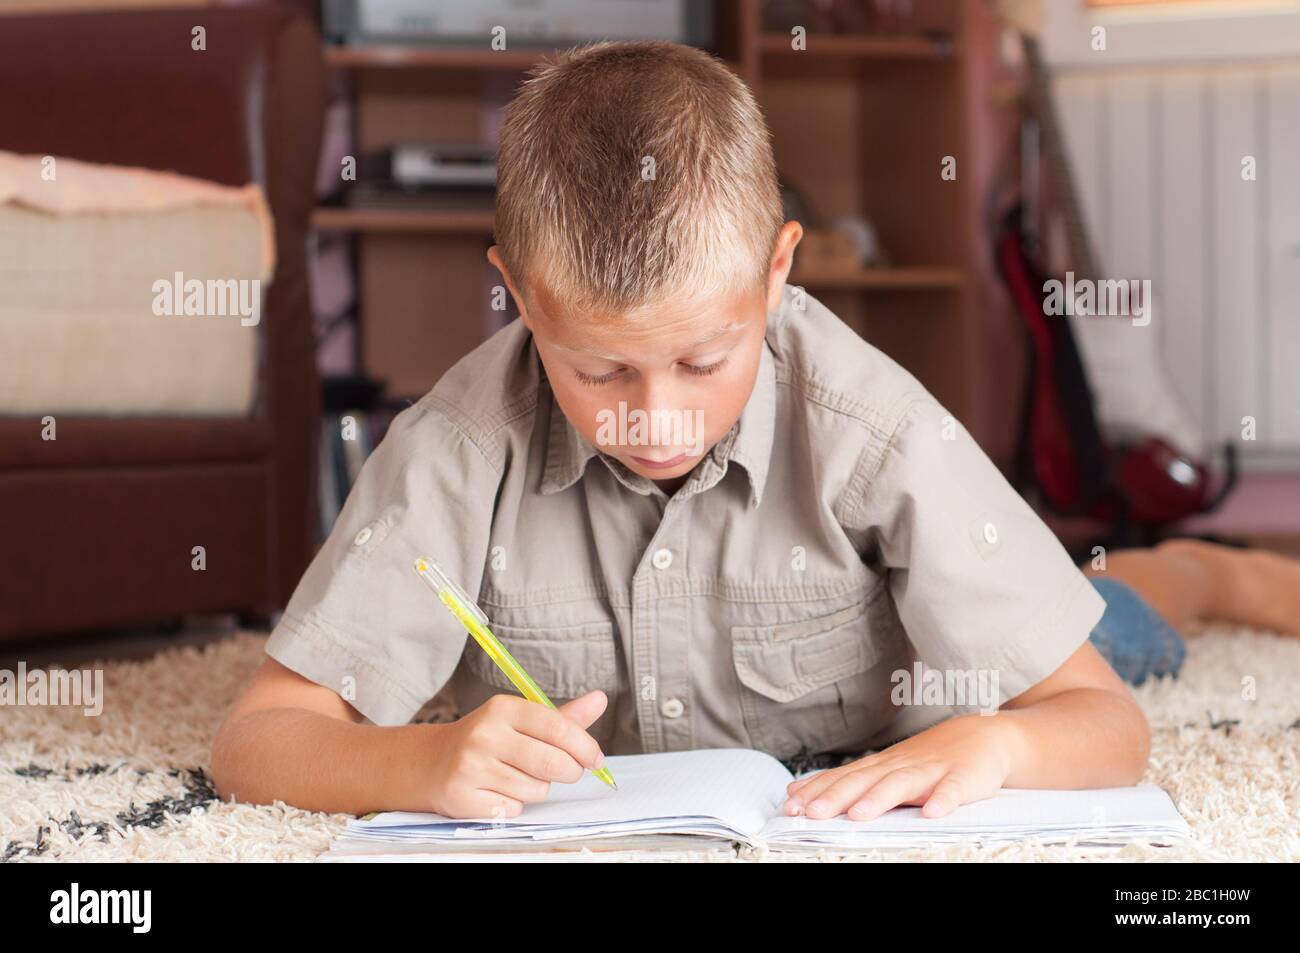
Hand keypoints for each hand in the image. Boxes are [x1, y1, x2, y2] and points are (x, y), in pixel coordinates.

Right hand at [422, 690, 608, 818]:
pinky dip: (513, 805)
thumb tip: (600, 699)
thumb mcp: (520, 721)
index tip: (596, 759)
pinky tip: (497, 792)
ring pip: (535, 790)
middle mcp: (484, 735)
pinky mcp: (462, 798)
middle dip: (569, 772)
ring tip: (518, 777)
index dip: (585, 746)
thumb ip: (561, 717)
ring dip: (537, 789)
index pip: (557, 727)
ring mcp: (470, 767)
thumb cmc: (488, 740)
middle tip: (568, 771)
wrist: (431, 763)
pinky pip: (513, 810)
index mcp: (502, 709)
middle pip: (552, 763)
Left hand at [783, 713, 1023, 820]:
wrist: (981, 736)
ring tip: (858, 815)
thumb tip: (794, 792)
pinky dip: (944, 799)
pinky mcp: (964, 778)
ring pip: (902, 784)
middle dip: (836, 797)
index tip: (789, 807)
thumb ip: (843, 781)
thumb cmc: (926, 760)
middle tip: (812, 814)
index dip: (816, 792)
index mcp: (880, 767)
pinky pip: (953, 789)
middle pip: (864, 780)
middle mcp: (900, 766)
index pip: (842, 778)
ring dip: (879, 798)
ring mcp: (932, 770)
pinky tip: (934, 813)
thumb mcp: (882, 768)